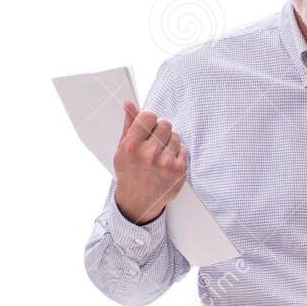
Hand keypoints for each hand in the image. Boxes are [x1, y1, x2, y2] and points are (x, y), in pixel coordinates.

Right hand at [113, 101, 188, 223]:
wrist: (138, 201)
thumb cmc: (130, 172)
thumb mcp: (123, 149)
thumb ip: (129, 125)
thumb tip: (130, 103)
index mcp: (132, 147)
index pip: (150, 116)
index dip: (150, 119)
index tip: (148, 126)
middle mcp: (149, 155)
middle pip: (165, 124)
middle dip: (160, 130)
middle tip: (154, 142)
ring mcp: (166, 163)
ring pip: (176, 136)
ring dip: (169, 142)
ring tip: (159, 155)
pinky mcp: (179, 170)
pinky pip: (183, 149)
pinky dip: (177, 153)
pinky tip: (166, 163)